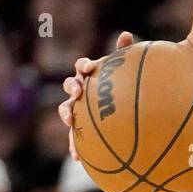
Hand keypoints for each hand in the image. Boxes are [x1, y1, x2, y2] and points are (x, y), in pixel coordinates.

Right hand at [59, 31, 133, 159]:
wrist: (124, 112)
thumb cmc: (125, 87)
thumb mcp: (126, 72)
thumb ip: (125, 54)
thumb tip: (125, 33)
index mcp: (90, 75)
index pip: (82, 66)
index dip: (83, 66)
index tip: (91, 67)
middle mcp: (80, 90)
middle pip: (70, 85)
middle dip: (72, 87)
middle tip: (79, 91)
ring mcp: (78, 109)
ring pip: (67, 110)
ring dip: (67, 113)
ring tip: (70, 121)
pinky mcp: (80, 128)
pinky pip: (75, 137)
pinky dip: (74, 145)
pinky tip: (77, 158)